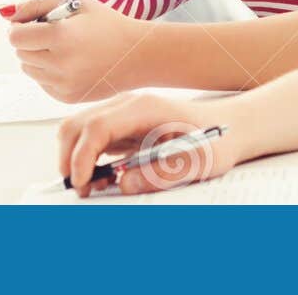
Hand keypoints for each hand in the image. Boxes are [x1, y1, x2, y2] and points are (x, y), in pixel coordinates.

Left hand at [3, 0, 148, 102]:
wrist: (137, 56)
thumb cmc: (106, 24)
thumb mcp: (74, 1)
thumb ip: (36, 5)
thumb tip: (5, 14)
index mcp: (61, 36)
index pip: (15, 37)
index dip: (21, 27)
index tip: (33, 23)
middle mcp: (60, 64)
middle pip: (20, 53)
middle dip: (29, 41)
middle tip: (52, 33)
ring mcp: (63, 84)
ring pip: (28, 69)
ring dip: (37, 57)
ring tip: (63, 47)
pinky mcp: (67, 98)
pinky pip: (42, 82)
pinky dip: (48, 72)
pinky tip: (70, 62)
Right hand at [58, 91, 244, 197]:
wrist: (228, 127)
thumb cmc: (215, 141)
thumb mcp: (197, 162)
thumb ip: (161, 174)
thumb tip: (123, 185)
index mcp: (143, 108)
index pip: (97, 126)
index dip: (83, 156)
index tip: (82, 184)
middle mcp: (126, 106)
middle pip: (77, 125)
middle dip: (69, 159)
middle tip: (81, 190)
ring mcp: (121, 114)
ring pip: (79, 131)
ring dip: (75, 160)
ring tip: (91, 187)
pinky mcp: (121, 126)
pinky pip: (91, 140)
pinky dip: (86, 160)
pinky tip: (101, 179)